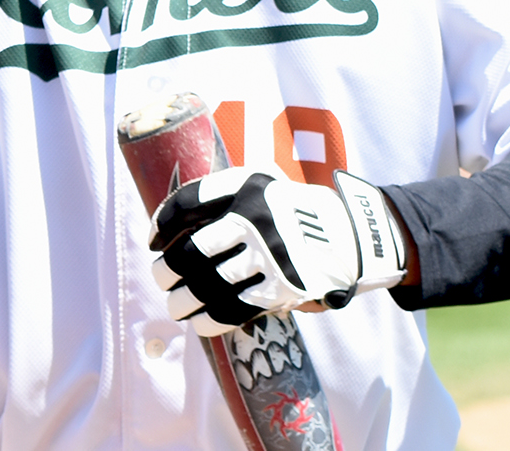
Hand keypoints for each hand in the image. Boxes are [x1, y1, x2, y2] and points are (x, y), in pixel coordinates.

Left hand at [149, 168, 407, 336]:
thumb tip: (172, 228)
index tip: (153, 240)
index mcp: (247, 185)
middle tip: (161, 278)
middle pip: (190, 251)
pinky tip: (199, 323)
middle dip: (166, 271)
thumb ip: (227, 198)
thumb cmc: (297, 214)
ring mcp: (270, 252)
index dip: (162, 222)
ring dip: (182, 301)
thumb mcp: (266, 187)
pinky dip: (208, 321)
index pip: (188, 203)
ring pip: (207, 285)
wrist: (355, 236)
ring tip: (175, 306)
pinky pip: (233, 309)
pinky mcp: (283, 286)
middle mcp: (256, 216)